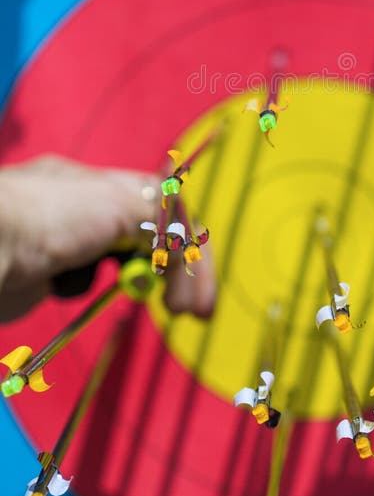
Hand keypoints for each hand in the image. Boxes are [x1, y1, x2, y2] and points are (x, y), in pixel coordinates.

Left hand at [0, 155, 216, 321]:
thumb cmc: (53, 216)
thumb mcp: (122, 203)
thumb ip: (163, 218)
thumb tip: (184, 242)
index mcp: (110, 183)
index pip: (168, 209)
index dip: (191, 247)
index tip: (202, 292)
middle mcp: (93, 207)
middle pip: (150, 238)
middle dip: (176, 272)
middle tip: (189, 312)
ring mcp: (71, 241)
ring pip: (122, 263)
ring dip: (138, 280)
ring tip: (141, 302)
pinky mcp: (49, 273)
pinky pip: (85, 284)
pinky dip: (89, 289)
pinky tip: (74, 287)